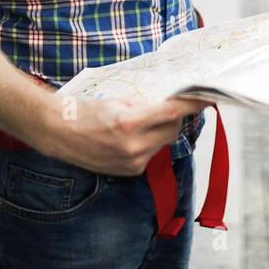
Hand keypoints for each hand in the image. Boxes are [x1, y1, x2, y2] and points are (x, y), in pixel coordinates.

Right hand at [36, 95, 211, 175]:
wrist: (59, 133)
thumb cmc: (85, 111)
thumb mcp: (117, 100)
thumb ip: (145, 104)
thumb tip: (169, 104)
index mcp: (129, 123)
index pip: (172, 113)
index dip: (193, 105)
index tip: (209, 97)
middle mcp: (134, 146)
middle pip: (172, 129)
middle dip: (173, 116)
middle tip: (169, 105)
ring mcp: (132, 162)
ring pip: (163, 142)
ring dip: (159, 130)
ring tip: (140, 121)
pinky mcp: (130, 171)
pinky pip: (151, 153)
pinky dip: (148, 142)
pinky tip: (131, 136)